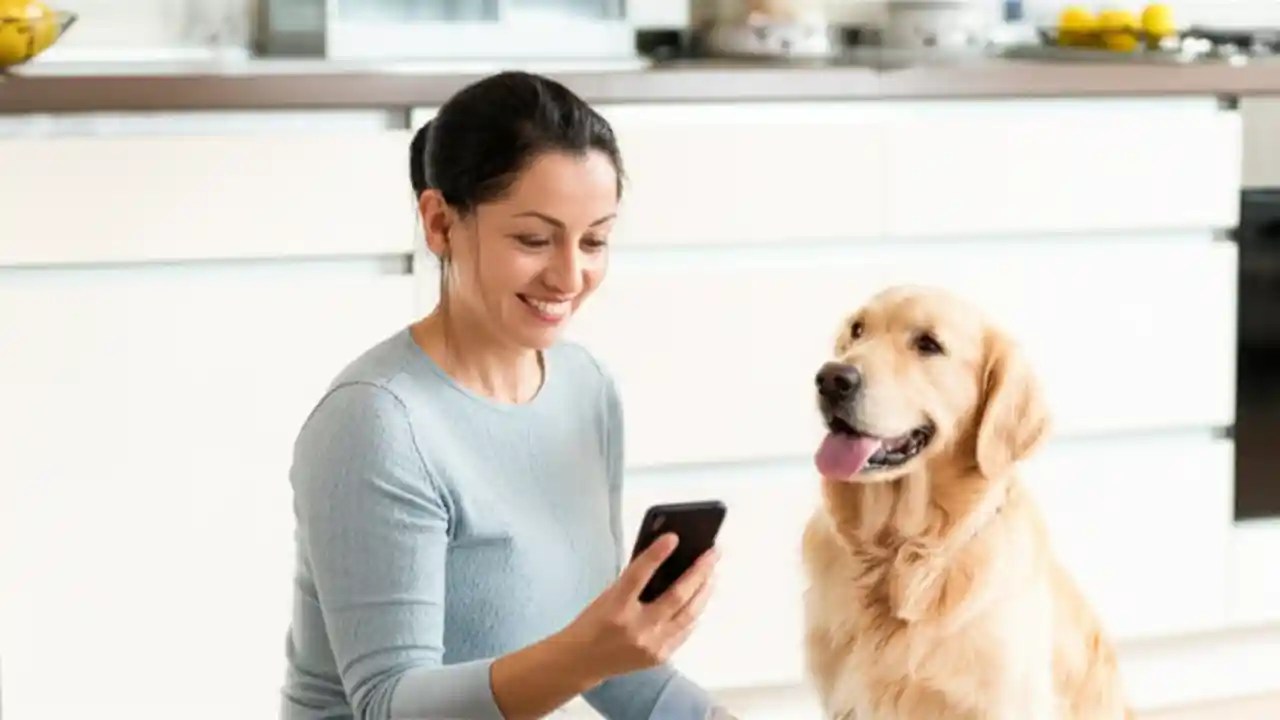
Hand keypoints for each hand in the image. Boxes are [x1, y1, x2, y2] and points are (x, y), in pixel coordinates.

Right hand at [556, 532, 718, 681]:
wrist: (583, 661)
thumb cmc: (594, 621)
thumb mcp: (607, 596)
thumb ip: (634, 581)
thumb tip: (667, 559)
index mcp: (615, 607)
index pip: (638, 575)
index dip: (656, 555)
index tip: (673, 537)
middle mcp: (636, 628)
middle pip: (675, 597)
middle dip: (699, 572)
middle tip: (713, 553)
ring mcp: (651, 645)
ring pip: (688, 615)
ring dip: (704, 591)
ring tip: (712, 573)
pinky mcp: (661, 657)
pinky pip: (685, 631)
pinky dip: (695, 612)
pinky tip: (701, 598)